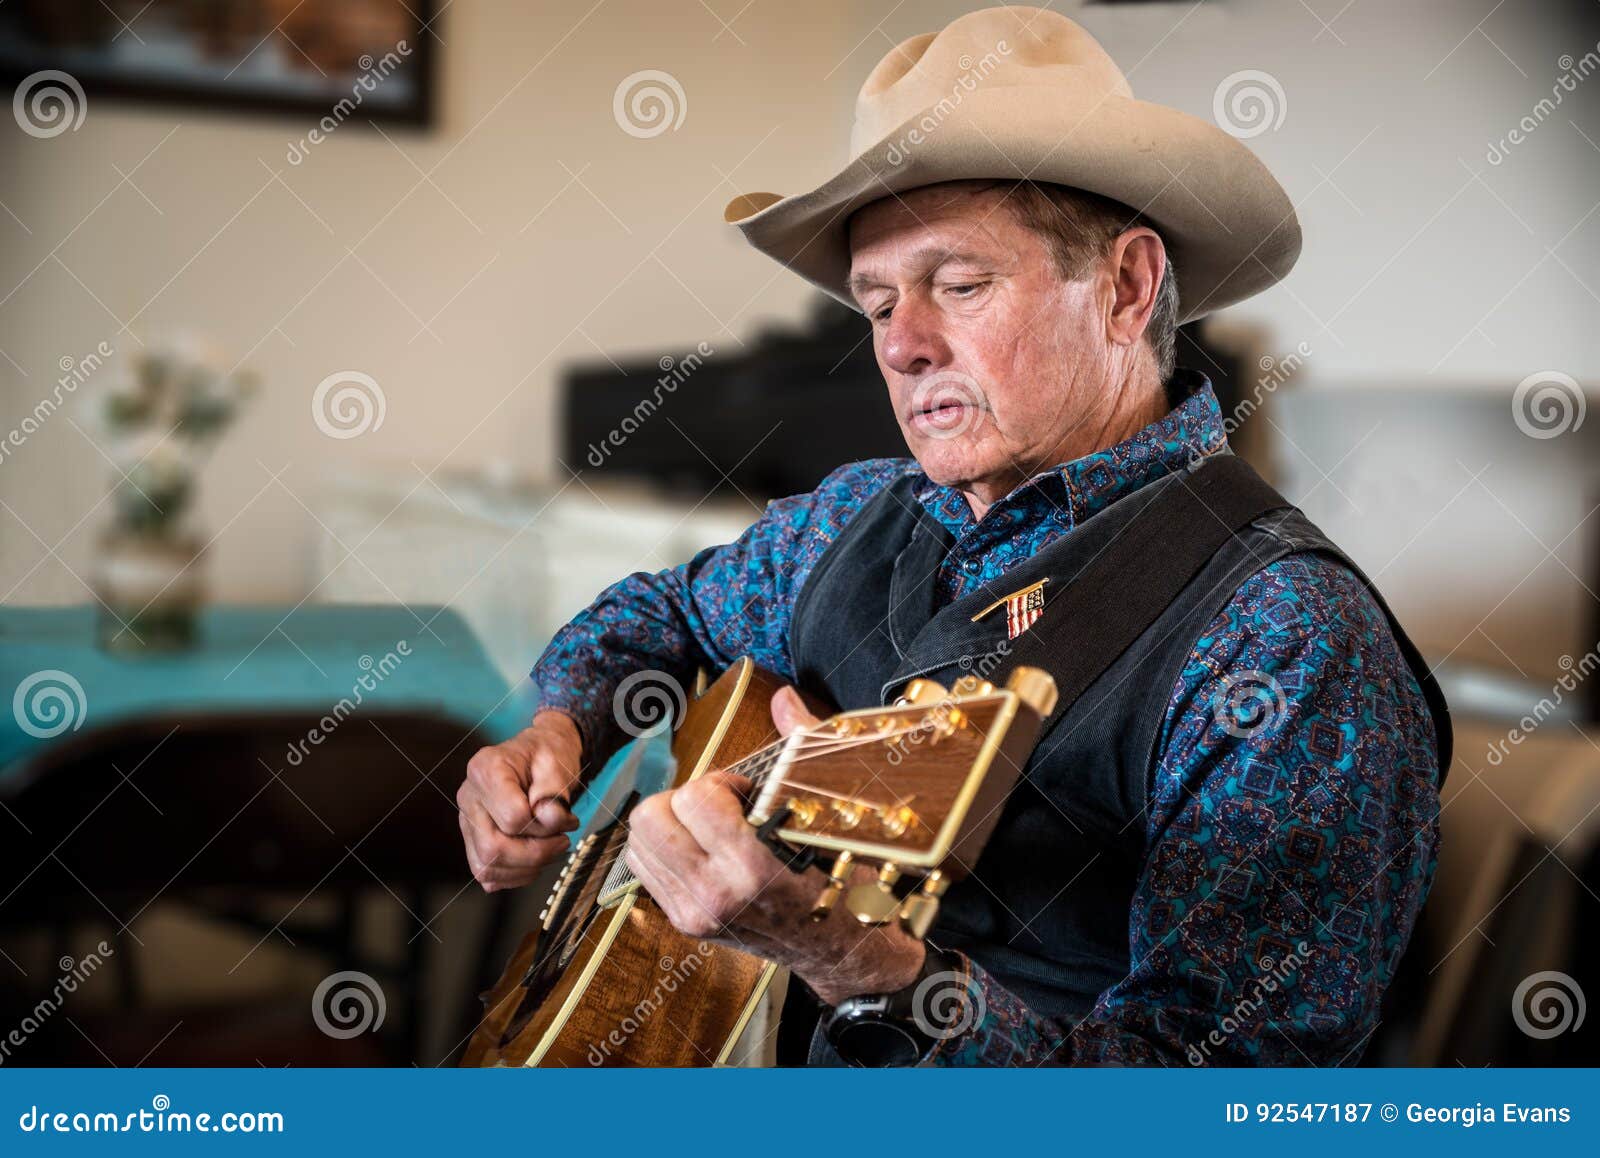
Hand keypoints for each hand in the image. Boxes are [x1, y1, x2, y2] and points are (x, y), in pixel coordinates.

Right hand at [459, 710, 583, 891]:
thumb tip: (549, 820)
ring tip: (551, 847)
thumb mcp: (558, 762)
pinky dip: (516, 876)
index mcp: (485, 770)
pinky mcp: (473, 843)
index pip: (512, 818)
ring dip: (528, 867)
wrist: (539, 757)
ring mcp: (467, 822)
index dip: (544, 825)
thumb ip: (554, 791)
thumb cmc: (547, 757)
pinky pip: (488, 876)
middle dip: (536, 853)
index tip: (565, 816)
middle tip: (562, 840)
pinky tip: (534, 858)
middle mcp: (469, 797)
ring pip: (488, 867)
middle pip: (493, 848)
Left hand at [624, 686, 925, 1005]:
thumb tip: (783, 699)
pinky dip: (662, 845)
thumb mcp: (830, 817)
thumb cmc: (842, 881)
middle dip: (684, 797)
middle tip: (720, 804)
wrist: (842, 948)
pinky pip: (642, 866)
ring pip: (637, 840)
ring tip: (708, 824)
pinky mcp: (683, 922)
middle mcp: (714, 896)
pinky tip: (699, 845)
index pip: (696, 800)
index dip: (720, 782)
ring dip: (668, 819)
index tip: (745, 792)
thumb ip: (802, 750)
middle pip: (651, 816)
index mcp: (752, 869)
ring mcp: (693, 913)